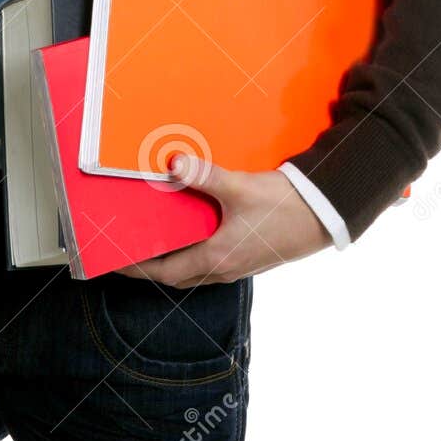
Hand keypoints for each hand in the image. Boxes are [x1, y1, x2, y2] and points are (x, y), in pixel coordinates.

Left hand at [116, 157, 332, 286]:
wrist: (325, 214)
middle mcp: (225, 267)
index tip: (115, 263)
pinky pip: (212, 258)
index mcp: (217, 258)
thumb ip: (205, 176)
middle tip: (131, 249)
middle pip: (177, 275)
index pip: (165, 272)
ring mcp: (239, 264)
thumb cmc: (285, 208)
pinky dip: (195, 249)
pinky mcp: (249, 254)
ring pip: (196, 268)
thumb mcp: (241, 188)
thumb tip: (173, 165)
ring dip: (175, 258)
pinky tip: (194, 226)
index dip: (137, 268)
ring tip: (157, 237)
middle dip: (152, 266)